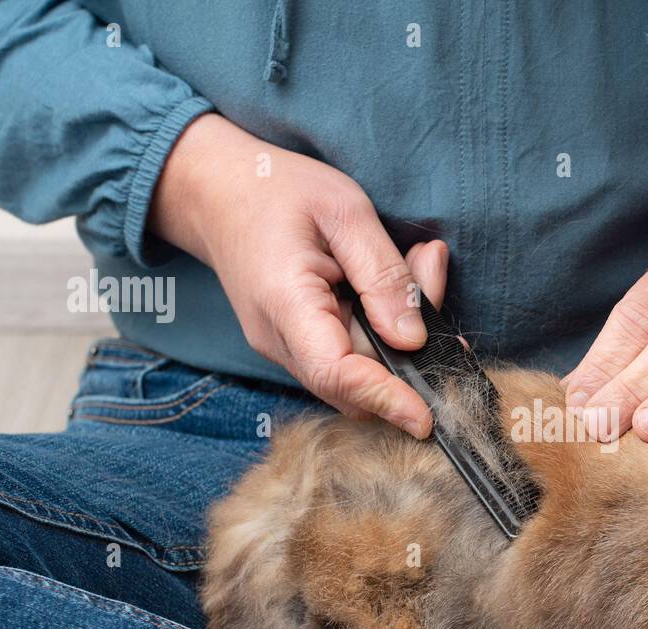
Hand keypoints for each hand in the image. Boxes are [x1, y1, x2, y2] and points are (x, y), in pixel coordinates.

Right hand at [148, 113, 446, 437]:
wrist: (217, 193)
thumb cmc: (277, 191)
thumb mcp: (344, 211)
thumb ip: (382, 275)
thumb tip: (414, 339)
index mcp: (286, 304)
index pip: (337, 373)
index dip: (386, 399)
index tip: (426, 418)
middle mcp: (279, 342)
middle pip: (358, 379)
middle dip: (411, 346)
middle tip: (430, 268)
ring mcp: (285, 349)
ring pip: (358, 372)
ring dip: (400, 335)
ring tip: (416, 262)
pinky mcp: (298, 346)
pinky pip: (349, 357)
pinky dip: (383, 331)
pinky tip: (392, 283)